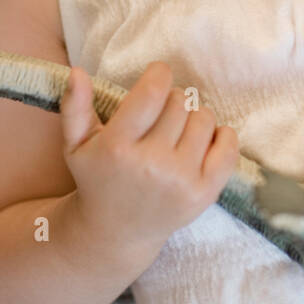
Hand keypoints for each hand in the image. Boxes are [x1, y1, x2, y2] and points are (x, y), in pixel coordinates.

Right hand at [59, 60, 239, 251]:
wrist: (117, 232)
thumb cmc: (98, 178)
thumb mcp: (75, 145)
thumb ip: (75, 106)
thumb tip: (77, 71)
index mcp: (117, 147)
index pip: (153, 92)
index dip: (160, 74)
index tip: (158, 76)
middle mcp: (151, 164)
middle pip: (180, 102)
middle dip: (173, 100)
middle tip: (162, 114)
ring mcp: (180, 181)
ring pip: (205, 119)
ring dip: (194, 117)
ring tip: (178, 130)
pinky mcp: (204, 194)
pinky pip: (228, 147)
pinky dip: (223, 136)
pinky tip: (205, 140)